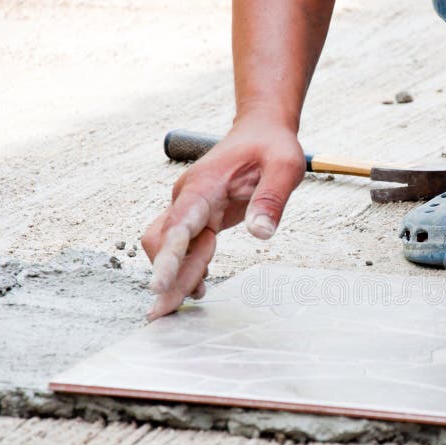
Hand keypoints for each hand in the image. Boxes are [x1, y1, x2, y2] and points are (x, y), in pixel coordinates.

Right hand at [142, 114, 304, 319]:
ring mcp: (190, 208)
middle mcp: (189, 198)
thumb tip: (261, 234)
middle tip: (163, 313)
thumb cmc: (270, 145)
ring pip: (170, 248)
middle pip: (163, 241)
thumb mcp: (284, 167)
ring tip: (180, 307)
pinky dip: (187, 268)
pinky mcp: (199, 216)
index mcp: (204, 186)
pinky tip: (198, 287)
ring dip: (175, 276)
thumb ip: (272, 198)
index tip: (161, 284)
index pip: (179, 224)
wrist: (260, 130)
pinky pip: (185, 247)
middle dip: (163, 276)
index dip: (169, 256)